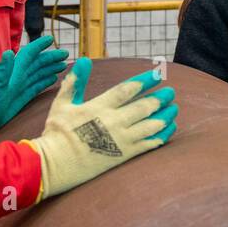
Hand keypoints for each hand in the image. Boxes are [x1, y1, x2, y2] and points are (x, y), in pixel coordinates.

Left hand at [0, 36, 69, 137]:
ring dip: (51, 67)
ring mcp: (21, 87)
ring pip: (39, 73)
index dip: (39, 45)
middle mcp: (18, 77)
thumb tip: (9, 52)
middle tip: (66, 54)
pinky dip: (46, 81)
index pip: (28, 54)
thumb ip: (2, 71)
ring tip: (64, 65)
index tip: (51, 39)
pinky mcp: (23, 97)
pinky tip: (54, 79)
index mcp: (13, 72)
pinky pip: (37, 86)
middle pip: (37, 63)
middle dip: (51, 57)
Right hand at [25, 59, 177, 200]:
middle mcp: (113, 122)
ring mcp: (121, 140)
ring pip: (151, 125)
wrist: (53, 165)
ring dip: (165, 116)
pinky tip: (169, 129)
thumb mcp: (62, 104)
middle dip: (160, 98)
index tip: (158, 74)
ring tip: (174, 109)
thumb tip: (84, 60)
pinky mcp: (124, 156)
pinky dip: (162, 135)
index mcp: (99, 107)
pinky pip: (149, 144)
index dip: (145, 80)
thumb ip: (74, 82)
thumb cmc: (56, 133)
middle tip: (170, 93)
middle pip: (144, 107)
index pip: (127, 89)